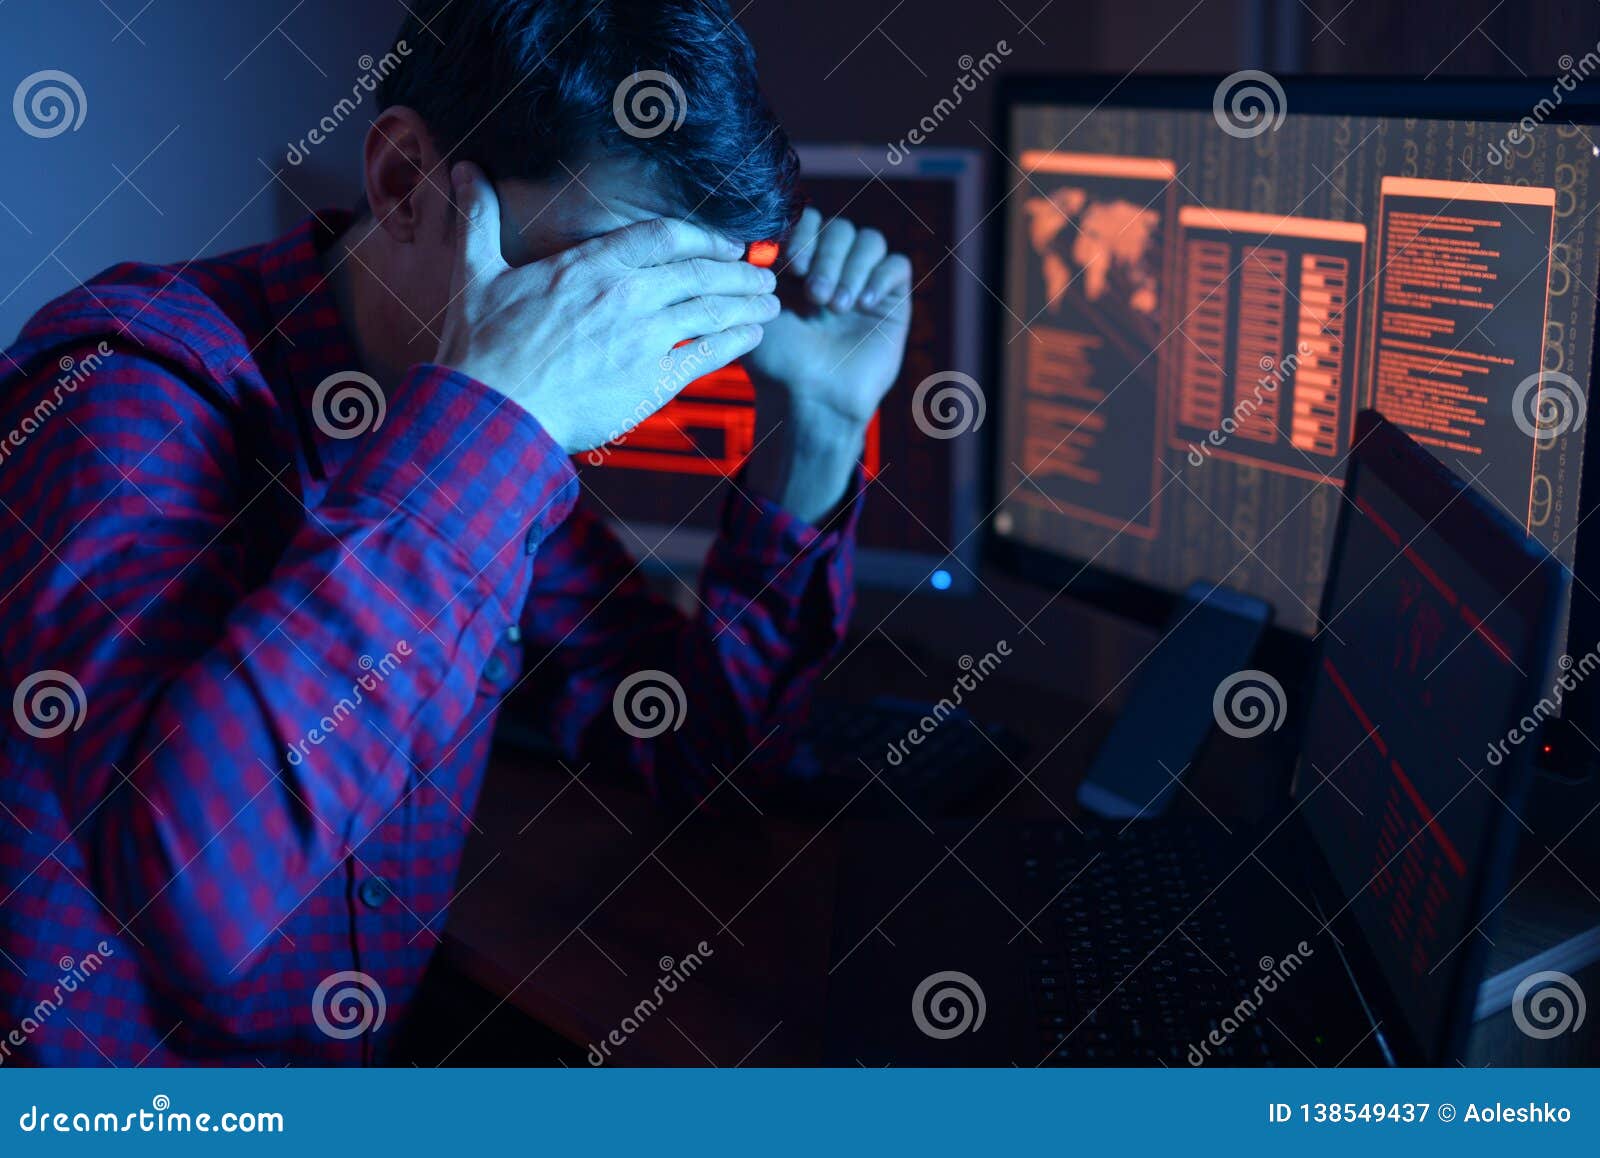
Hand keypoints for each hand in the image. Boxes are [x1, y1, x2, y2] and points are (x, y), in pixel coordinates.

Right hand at [436, 162, 781, 453]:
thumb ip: (480, 219)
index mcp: (590, 264)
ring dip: (747, 303)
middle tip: (763, 273)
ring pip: (711, 310)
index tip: (726, 244)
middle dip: (739, 272)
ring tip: (771, 302)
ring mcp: (644, 338)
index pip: (665, 236)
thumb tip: (464, 170)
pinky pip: (708, 355)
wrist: (493, 412)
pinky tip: (753, 334)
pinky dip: (736, 341)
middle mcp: (626, 295)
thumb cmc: (480, 348)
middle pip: (701, 272)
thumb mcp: (475, 274)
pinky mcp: (652, 382)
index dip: (704, 237)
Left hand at [744, 207, 913, 424]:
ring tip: (837, 307)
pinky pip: (897, 265)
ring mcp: (863, 283)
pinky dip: (879, 278)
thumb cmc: (776, 361)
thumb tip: (762, 232)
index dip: (803, 234)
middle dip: (827, 257)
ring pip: (870, 240)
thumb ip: (755, 267)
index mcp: (799, 264)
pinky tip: (862, 305)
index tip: (791, 268)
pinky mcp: (891, 302)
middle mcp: (832, 269)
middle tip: (816, 296)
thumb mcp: (753, 308)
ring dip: (852, 268)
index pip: (809, 219)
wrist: (809, 398)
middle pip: (840, 227)